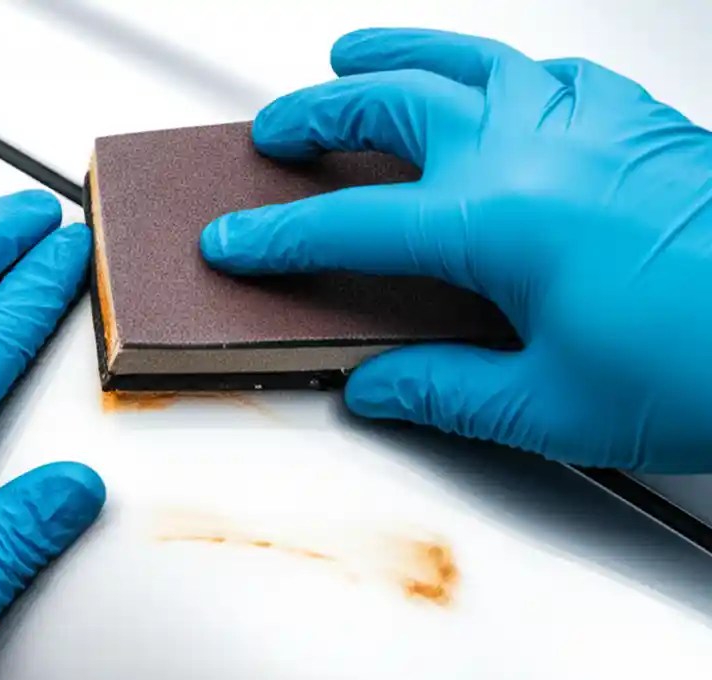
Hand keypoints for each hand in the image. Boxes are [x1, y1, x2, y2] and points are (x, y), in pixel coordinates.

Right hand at [201, 28, 711, 471]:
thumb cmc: (707, 362)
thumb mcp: (550, 405)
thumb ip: (444, 391)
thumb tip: (380, 387)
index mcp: (494, 220)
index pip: (347, 224)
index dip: (274, 237)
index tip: (232, 240)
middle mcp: (531, 146)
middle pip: (390, 106)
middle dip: (313, 116)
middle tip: (272, 132)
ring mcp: (585, 119)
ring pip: (464, 56)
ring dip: (394, 55)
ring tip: (352, 56)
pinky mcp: (631, 117)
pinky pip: (543, 69)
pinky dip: (493, 69)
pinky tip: (491, 82)